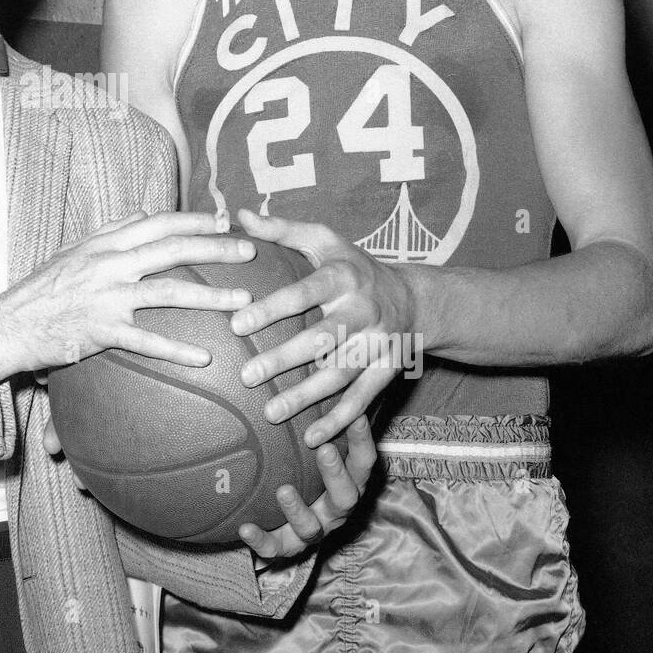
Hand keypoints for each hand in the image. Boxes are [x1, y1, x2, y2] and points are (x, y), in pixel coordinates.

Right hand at [0, 210, 256, 381]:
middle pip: (171, 250)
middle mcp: (108, 265)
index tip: (227, 220)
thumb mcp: (73, 250)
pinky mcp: (100, 332)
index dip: (195, 220)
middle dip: (215, 248)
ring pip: (167, 292)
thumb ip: (110, 230)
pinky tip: (204, 358)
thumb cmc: (42, 288)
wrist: (9, 324)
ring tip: (242, 301)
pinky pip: (146, 341)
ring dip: (209, 296)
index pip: (158, 222)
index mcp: (104, 243)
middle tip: (250, 251)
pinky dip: (176, 350)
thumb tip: (144, 211)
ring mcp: (105, 298)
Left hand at [231, 209, 417, 445]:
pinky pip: (363, 399)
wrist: (415, 299)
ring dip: (307, 396)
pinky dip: (340, 420)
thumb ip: (282, 229)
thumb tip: (239, 213)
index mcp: (343, 276)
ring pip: (341, 374)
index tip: (237, 325)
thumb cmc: (354, 266)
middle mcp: (363, 310)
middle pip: (321, 339)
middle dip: (284, 359)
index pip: (304, 292)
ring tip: (271, 413)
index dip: (272, 309)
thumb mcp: (324, 240)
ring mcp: (379, 344)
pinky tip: (313, 439)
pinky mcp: (388, 371)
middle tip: (246, 376)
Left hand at [237, 417, 376, 559]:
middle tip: (324, 448)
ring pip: (313, 527)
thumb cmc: (308, 470)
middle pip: (346, 496)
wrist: (290, 523)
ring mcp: (314, 530)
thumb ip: (321, 418)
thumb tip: (312, 366)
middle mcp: (336, 509)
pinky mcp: (288, 547)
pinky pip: (276, 548)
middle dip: (335, 473)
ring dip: (298, 509)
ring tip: (282, 490)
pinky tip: (245, 526)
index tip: (358, 414)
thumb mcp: (319, 444)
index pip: (364, 462)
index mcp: (349, 483)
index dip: (364, 440)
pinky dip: (262, 540)